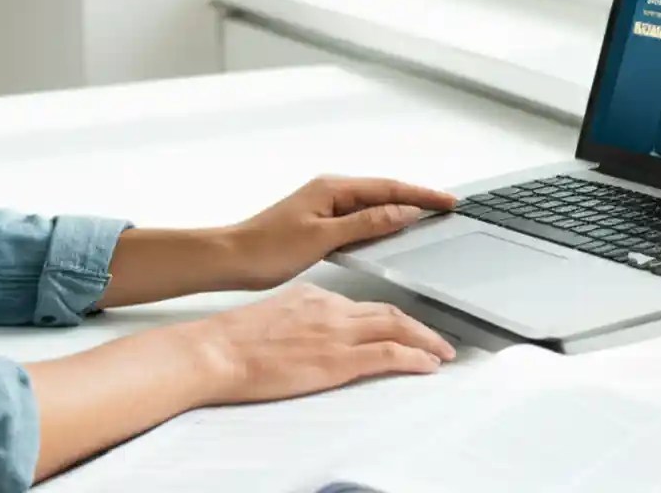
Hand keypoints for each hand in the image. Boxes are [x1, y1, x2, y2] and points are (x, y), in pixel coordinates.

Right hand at [185, 284, 457, 405]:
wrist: (216, 350)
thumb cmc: (233, 339)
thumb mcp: (274, 313)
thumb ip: (299, 316)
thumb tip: (309, 328)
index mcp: (315, 296)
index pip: (363, 303)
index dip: (389, 315)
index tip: (403, 325)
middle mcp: (332, 308)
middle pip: (388, 311)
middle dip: (419, 324)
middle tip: (439, 337)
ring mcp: (337, 332)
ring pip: (397, 327)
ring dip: (427, 340)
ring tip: (443, 352)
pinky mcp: (338, 359)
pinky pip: (390, 354)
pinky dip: (416, 357)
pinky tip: (429, 364)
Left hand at [232, 176, 455, 289]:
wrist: (229, 258)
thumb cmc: (267, 249)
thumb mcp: (323, 237)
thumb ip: (366, 223)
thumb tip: (404, 211)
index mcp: (333, 188)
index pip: (389, 188)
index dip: (421, 195)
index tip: (448, 201)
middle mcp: (330, 190)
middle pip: (383, 191)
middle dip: (416, 197)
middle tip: (447, 206)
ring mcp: (323, 204)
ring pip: (372, 203)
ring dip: (400, 207)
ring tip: (428, 215)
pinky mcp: (318, 220)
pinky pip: (359, 215)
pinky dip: (380, 220)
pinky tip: (390, 230)